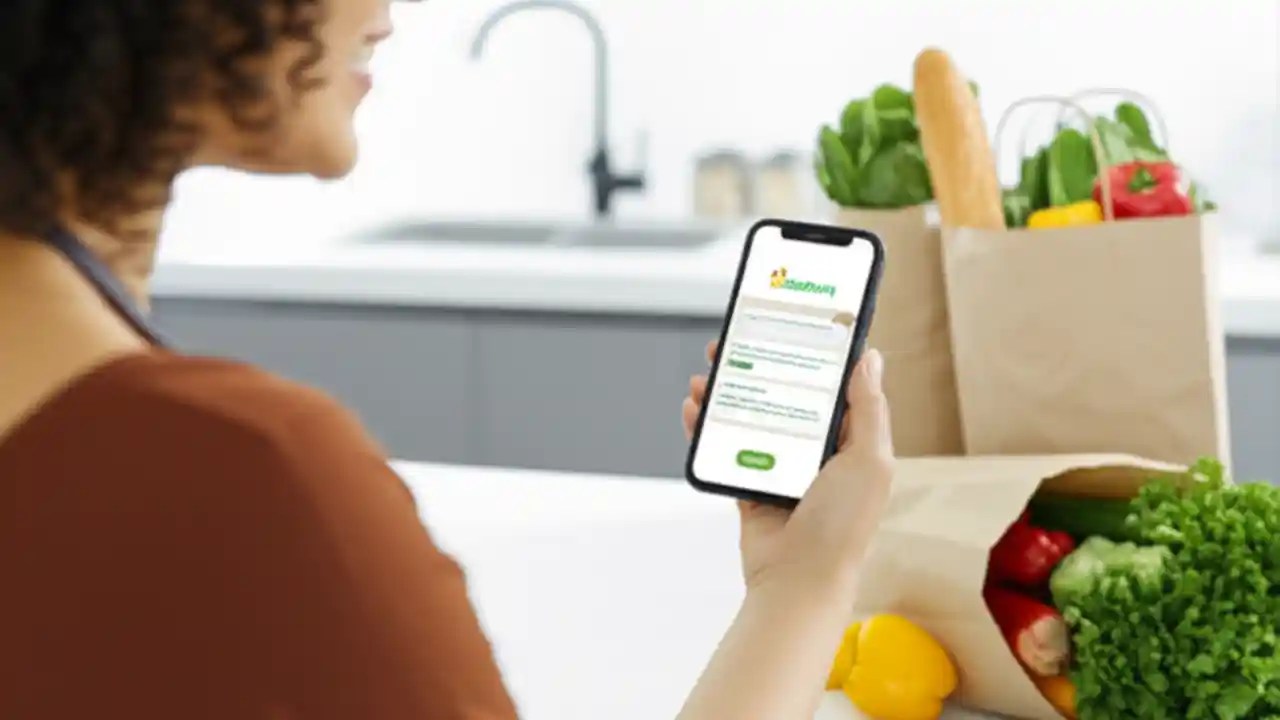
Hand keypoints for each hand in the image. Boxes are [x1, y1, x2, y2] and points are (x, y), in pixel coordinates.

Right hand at [682, 340, 893, 594]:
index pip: (831, 385)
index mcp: (850, 440)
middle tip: (733, 341)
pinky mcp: (749, 484)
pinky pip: (724, 446)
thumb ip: (869, 407)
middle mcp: (815, 451)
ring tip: (707, 373)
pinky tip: (694, 407)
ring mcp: (780, 467)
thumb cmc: (842, 527)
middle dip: (756, 364)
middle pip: (781, 393)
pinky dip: (706, 426)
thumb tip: (870, 356)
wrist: (798, 581)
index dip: (811, 353)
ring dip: (725, 391)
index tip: (791, 322)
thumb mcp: (870, 459)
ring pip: (749, 415)